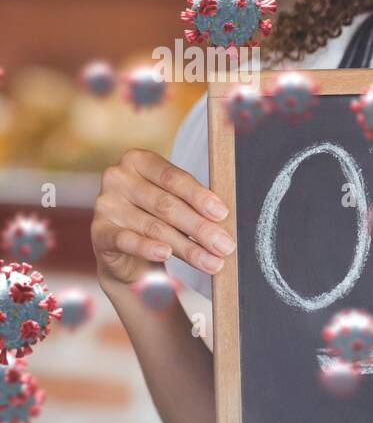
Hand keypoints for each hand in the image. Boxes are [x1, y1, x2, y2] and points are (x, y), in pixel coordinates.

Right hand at [92, 149, 233, 285]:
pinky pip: (126, 240)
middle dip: (200, 228)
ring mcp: (105, 204)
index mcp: (139, 161)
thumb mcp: (176, 203)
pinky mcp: (98, 232)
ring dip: (187, 247)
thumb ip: (193, 204)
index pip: (173, 178)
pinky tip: (166, 253)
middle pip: (166, 205)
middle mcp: (118, 177)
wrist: (128, 252)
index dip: (200, 197)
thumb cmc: (160, 218)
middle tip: (225, 246)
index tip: (223, 214)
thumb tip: (223, 219)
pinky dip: (148, 247)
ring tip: (212, 262)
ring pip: (154, 227)